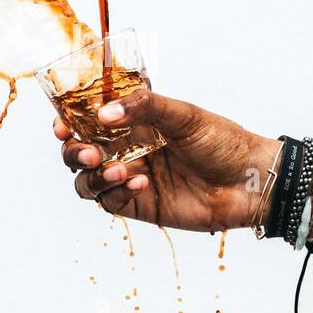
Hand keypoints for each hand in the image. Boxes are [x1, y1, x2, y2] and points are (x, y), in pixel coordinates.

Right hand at [55, 88, 277, 232]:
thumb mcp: (185, 115)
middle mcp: (127, 149)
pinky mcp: (139, 205)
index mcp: (134, 122)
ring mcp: (131, 177)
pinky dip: (115, 192)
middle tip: (89, 153)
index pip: (89, 120)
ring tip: (115, 169)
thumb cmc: (223, 141)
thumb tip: (104, 113)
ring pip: (87, 181)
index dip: (68, 122)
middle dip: (74, 152)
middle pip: (79, 153)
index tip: (61, 124)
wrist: (250, 181)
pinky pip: (110, 202)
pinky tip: (138, 182)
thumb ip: (145, 107)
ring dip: (92, 176)